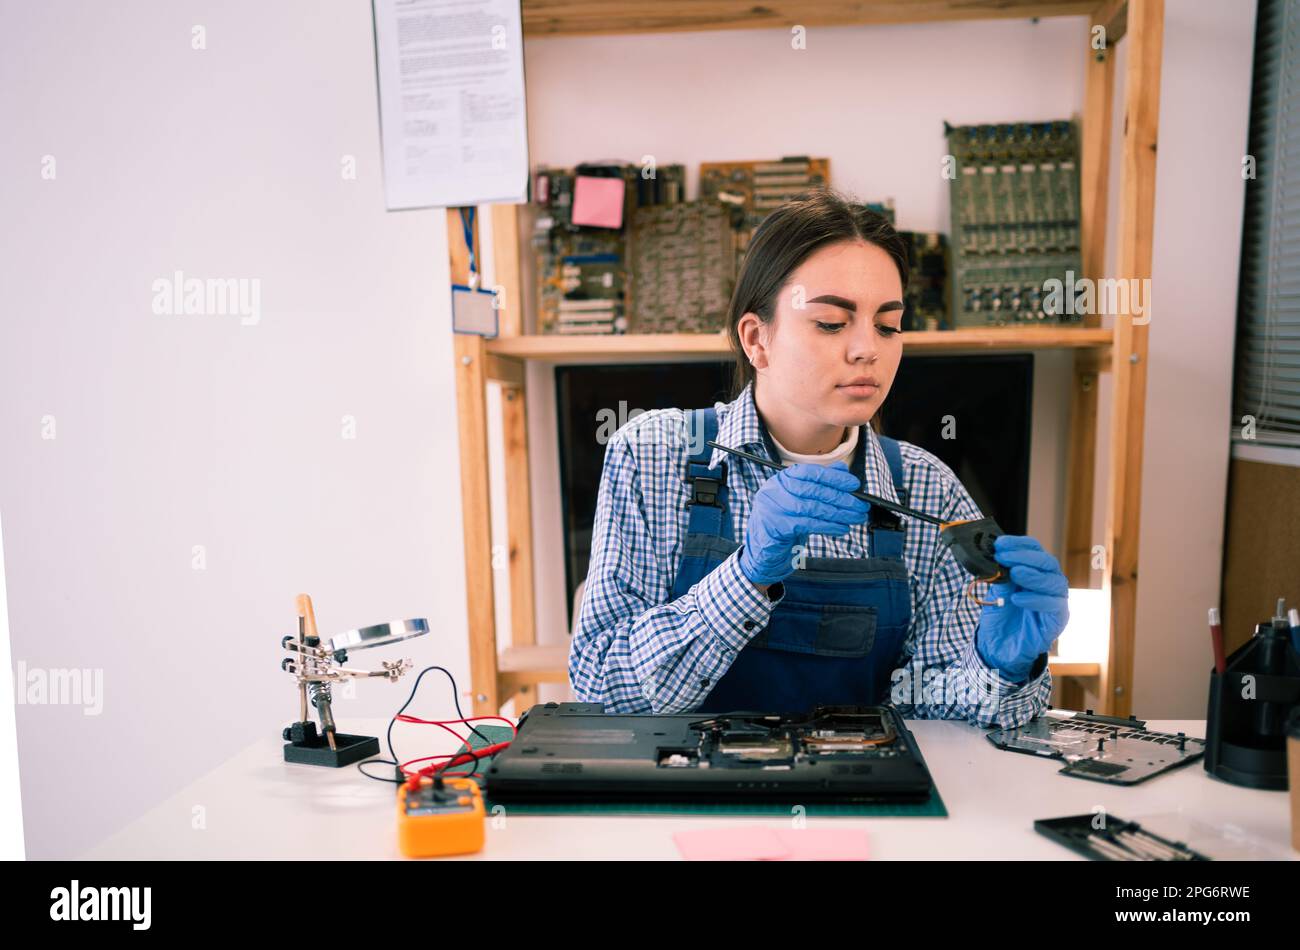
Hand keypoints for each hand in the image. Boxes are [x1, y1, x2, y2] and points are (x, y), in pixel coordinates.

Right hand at [738, 462, 868, 585]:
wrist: (763, 549)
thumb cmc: (785, 521)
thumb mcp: (801, 499)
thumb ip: (820, 483)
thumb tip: (842, 469)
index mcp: (783, 478)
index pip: (812, 473)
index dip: (835, 478)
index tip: (854, 484)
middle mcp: (775, 489)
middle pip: (814, 491)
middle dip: (842, 498)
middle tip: (861, 505)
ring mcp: (773, 507)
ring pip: (813, 508)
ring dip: (839, 514)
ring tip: (855, 518)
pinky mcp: (776, 526)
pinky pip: (808, 524)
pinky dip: (828, 526)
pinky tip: (841, 529)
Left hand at [975, 535, 1068, 680]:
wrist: (999, 647)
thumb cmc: (1001, 616)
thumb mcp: (996, 591)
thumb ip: (1000, 576)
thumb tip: (996, 557)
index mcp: (1035, 571)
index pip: (1034, 550)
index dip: (1019, 544)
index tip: (1000, 543)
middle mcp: (1049, 583)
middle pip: (1047, 562)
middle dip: (1025, 556)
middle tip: (1003, 556)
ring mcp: (1056, 600)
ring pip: (1055, 582)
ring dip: (1033, 575)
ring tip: (1014, 574)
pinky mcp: (1058, 619)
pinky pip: (1054, 605)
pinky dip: (1036, 600)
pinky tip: (1018, 599)